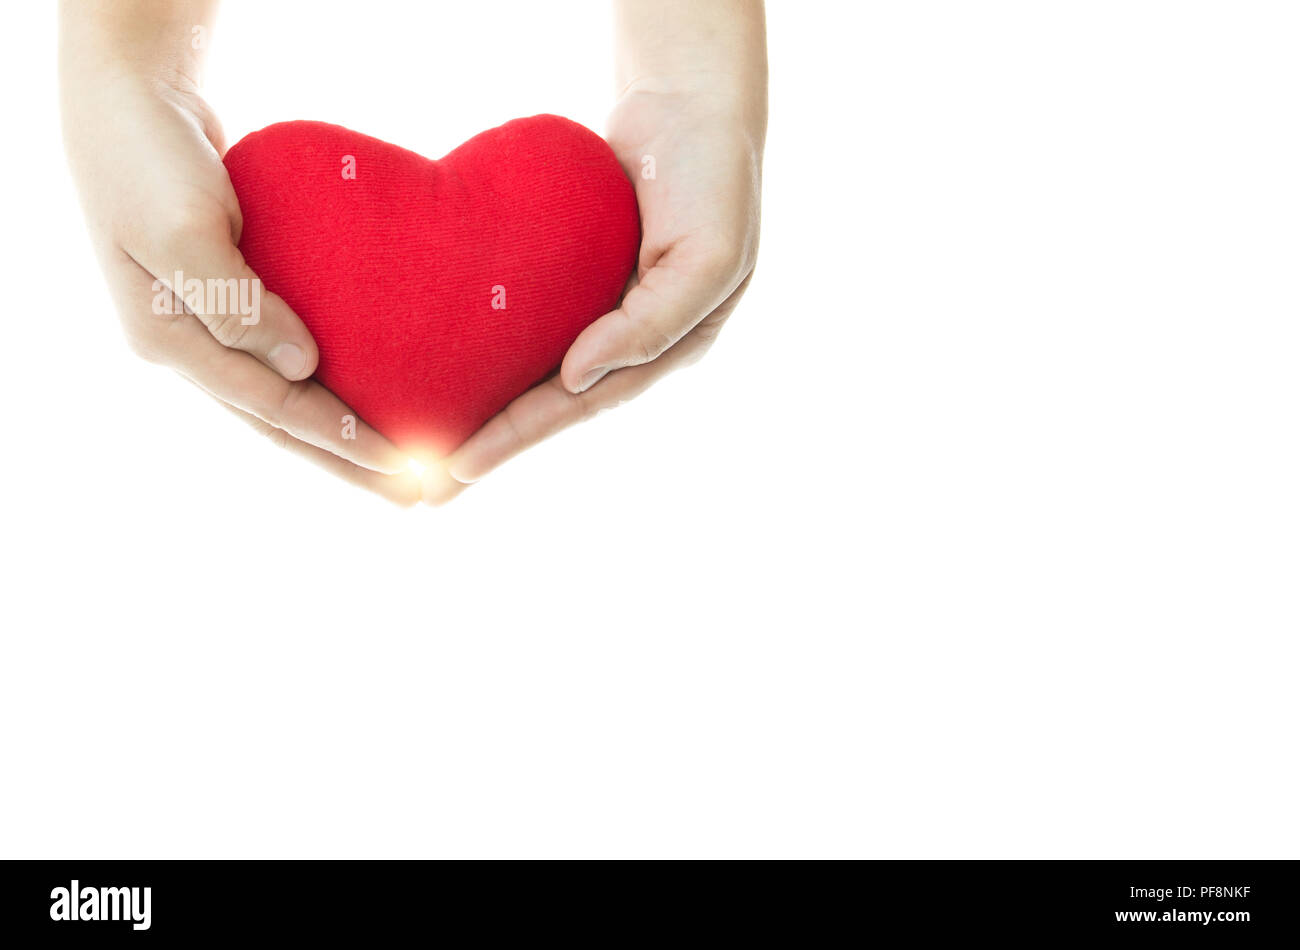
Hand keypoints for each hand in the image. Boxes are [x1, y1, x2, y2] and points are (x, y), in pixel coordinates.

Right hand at [59, 2, 420, 504]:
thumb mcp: (181, 229)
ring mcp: (209, 321)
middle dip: (348, 461)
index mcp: (170, 341)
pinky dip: (332, 374)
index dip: (337, 439)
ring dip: (344, 428)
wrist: (129, 95)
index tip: (403, 462)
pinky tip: (376, 387)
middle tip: (416, 497)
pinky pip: (291, 347)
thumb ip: (236, 304)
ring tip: (406, 461)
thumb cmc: (146, 155)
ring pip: (288, 392)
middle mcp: (189, 343)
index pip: (269, 408)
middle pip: (282, 420)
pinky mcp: (235, 292)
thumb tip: (302, 368)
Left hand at [442, 1, 767, 487]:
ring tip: (423, 440)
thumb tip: (577, 379)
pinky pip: (522, 318)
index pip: (582, 405)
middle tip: (427, 488)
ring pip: (531, 368)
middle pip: (549, 403)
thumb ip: (654, 323)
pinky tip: (443, 362)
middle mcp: (627, 339)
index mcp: (666, 347)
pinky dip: (486, 345)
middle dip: (491, 443)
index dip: (521, 437)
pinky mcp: (570, 274)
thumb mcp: (709, 255)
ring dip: (483, 406)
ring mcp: (597, 307)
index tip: (460, 465)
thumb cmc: (713, 177)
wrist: (694, 101)